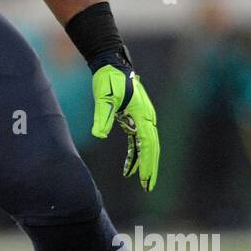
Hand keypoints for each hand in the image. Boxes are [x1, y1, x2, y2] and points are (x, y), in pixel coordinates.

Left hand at [90, 52, 159, 191]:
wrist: (111, 63)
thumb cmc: (108, 79)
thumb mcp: (103, 97)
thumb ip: (102, 116)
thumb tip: (98, 135)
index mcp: (142, 114)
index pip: (148, 143)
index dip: (147, 162)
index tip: (146, 178)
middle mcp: (146, 117)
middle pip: (152, 147)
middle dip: (150, 168)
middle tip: (148, 186)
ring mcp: (142, 118)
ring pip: (146, 145)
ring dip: (144, 163)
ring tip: (141, 182)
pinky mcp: (134, 118)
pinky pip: (137, 140)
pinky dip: (134, 154)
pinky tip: (128, 168)